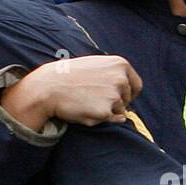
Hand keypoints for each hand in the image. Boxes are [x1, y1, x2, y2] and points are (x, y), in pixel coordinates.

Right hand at [2, 55, 142, 128]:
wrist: (48, 87)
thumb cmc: (69, 76)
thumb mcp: (95, 66)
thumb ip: (113, 78)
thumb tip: (126, 107)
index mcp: (120, 64)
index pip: (136, 85)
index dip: (129, 94)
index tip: (120, 99)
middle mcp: (121, 78)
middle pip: (128, 100)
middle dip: (116, 103)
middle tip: (94, 98)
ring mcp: (114, 95)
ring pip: (120, 111)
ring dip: (107, 111)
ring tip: (87, 101)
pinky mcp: (106, 111)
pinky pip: (110, 120)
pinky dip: (100, 118)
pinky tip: (85, 109)